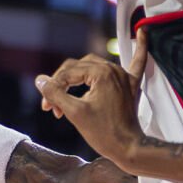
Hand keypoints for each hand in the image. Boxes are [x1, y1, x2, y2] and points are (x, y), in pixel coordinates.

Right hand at [36, 30, 148, 166]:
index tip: (47, 107)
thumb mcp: (74, 113)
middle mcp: (114, 69)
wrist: (130, 149)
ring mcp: (124, 77)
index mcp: (101, 73)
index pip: (68, 73)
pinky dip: (140, 48)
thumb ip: (56, 94)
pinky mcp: (130, 86)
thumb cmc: (104, 133)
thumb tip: (40, 80)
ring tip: (64, 95)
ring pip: (93, 67)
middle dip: (62, 85)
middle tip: (52, 106)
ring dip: (77, 78)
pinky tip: (142, 32)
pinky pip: (136, 62)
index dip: (53, 89)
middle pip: (78, 67)